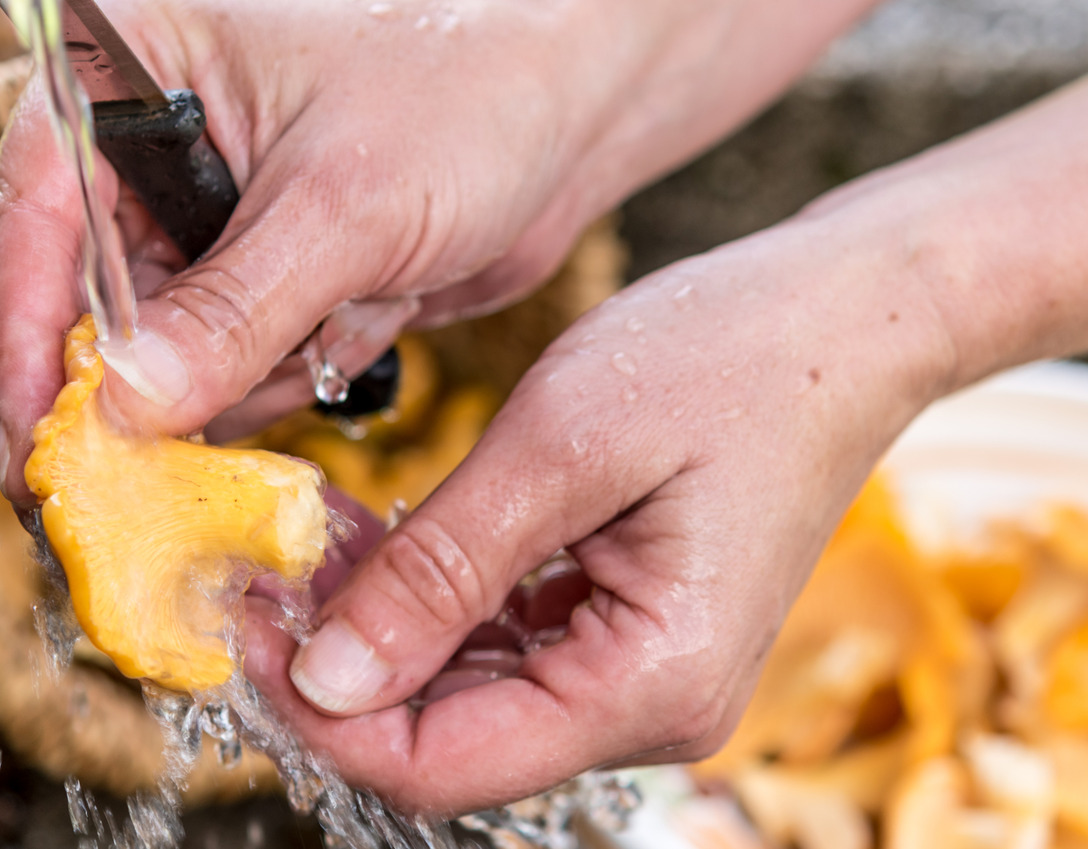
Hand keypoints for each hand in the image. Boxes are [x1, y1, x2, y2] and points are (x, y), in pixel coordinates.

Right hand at [0, 0, 942, 505]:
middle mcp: (142, 149)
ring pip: (153, 358)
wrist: (566, 118)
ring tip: (327, 334)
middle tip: (137, 489)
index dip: (27, 335)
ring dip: (233, 384)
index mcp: (128, 70)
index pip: (36, 214)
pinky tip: (359, 329)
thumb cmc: (465, 102)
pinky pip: (223, 375)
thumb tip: (125, 410)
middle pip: (77, 304)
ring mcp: (197, 223)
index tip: (39, 443)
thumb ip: (234, 312)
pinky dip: (280, 382)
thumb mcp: (347, 208)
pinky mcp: (251, 284)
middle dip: (128, 392)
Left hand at [240, 216, 958, 813]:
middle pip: (448, 740)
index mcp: (651, 684)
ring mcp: (643, 675)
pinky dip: (431, 600)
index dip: (323, 711)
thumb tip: (328, 677)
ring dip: (378, 627)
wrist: (845, 321)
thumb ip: (441, 571)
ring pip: (465, 696)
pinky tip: (378, 534)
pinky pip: (504, 647)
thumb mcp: (563, 447)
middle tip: (261, 564)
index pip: (441, 767)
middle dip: (339, 663)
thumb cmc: (730, 359)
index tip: (242, 623)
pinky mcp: (630, 634)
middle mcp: (652, 708)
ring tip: (311, 535)